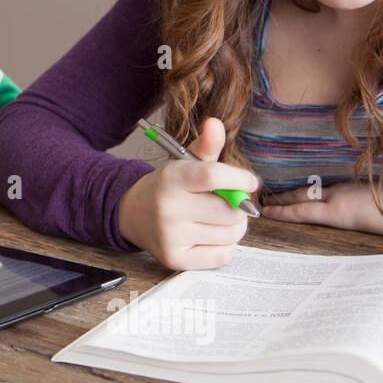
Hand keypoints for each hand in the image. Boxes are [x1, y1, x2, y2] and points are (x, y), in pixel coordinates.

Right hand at [117, 117, 258, 270]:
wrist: (132, 212)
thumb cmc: (167, 187)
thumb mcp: (183, 163)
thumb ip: (206, 146)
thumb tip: (215, 124)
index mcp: (172, 178)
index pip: (213, 176)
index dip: (239, 179)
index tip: (250, 181)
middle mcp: (169, 208)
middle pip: (229, 210)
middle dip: (238, 206)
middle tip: (229, 202)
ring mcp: (171, 236)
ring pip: (230, 234)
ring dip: (234, 226)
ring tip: (219, 219)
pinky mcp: (176, 259)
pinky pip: (223, 255)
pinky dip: (225, 246)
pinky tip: (211, 235)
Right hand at [259, 180, 382, 235]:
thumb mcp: (362, 234)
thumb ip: (339, 230)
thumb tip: (321, 232)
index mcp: (336, 212)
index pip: (301, 211)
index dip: (282, 212)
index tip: (265, 212)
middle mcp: (337, 197)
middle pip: (303, 196)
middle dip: (282, 199)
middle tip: (265, 202)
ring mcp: (346, 189)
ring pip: (314, 191)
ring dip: (296, 194)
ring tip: (283, 197)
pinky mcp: (355, 186)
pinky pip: (327, 189)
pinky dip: (313, 192)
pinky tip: (314, 194)